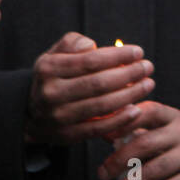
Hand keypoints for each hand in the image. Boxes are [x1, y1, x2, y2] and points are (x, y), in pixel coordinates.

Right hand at [25, 34, 153, 145]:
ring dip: (130, 95)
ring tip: (147, 84)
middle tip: (148, 67)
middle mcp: (51, 93)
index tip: (138, 51)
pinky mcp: (67, 136)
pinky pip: (98, 128)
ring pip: (102, 106)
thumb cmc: (54, 76)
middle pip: (99, 83)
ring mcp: (58, 117)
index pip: (90, 61)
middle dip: (129, 74)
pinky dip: (120, 120)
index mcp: (48, 68)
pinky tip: (136, 109)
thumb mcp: (55, 54)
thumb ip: (73, 43)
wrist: (31, 113)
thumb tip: (92, 45)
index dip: (118, 56)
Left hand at [98, 102, 179, 179]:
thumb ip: (132, 135)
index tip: (106, 134)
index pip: (149, 111)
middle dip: (119, 160)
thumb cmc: (170, 154)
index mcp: (171, 117)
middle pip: (146, 143)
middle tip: (102, 174)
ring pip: (153, 171)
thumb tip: (105, 133)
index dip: (126, 122)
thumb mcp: (155, 138)